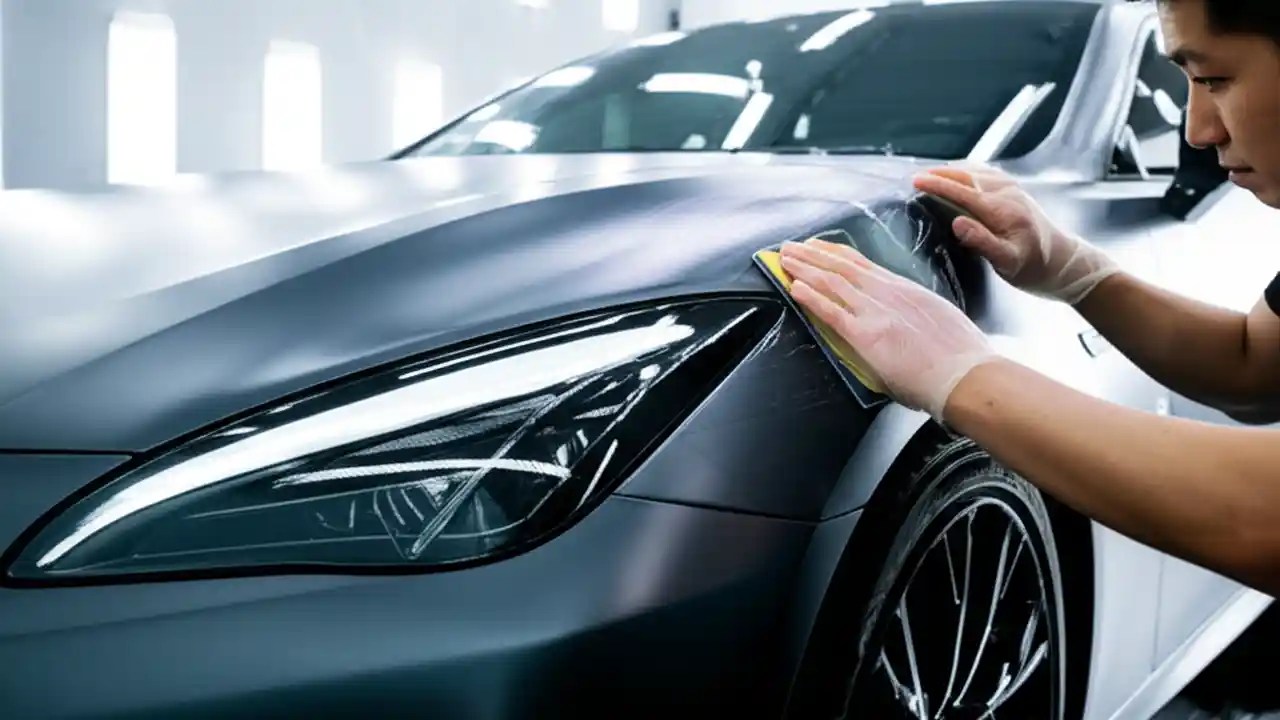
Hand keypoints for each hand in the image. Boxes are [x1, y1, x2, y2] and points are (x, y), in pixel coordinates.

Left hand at [777, 237, 1002, 421]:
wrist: (966, 374)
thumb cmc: (960, 358)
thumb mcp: (936, 319)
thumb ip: (912, 312)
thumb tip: (901, 318)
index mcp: (905, 290)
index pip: (864, 265)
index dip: (838, 254)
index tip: (822, 246)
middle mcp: (888, 293)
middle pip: (843, 266)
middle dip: (813, 254)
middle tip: (793, 247)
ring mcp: (875, 312)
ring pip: (832, 281)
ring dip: (804, 268)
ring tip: (785, 259)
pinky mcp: (865, 334)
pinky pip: (830, 310)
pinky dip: (809, 296)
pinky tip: (794, 287)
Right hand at [912, 161, 1121, 304]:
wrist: (1067, 264)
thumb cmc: (1035, 268)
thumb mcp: (1008, 262)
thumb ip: (982, 242)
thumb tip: (956, 222)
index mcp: (1002, 210)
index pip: (962, 192)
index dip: (937, 185)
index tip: (916, 181)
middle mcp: (1007, 194)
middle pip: (967, 176)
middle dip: (940, 174)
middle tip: (916, 177)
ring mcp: (1014, 191)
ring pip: (977, 172)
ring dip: (953, 170)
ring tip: (933, 173)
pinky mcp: (1017, 193)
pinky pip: (988, 174)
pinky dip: (969, 171)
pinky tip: (963, 174)